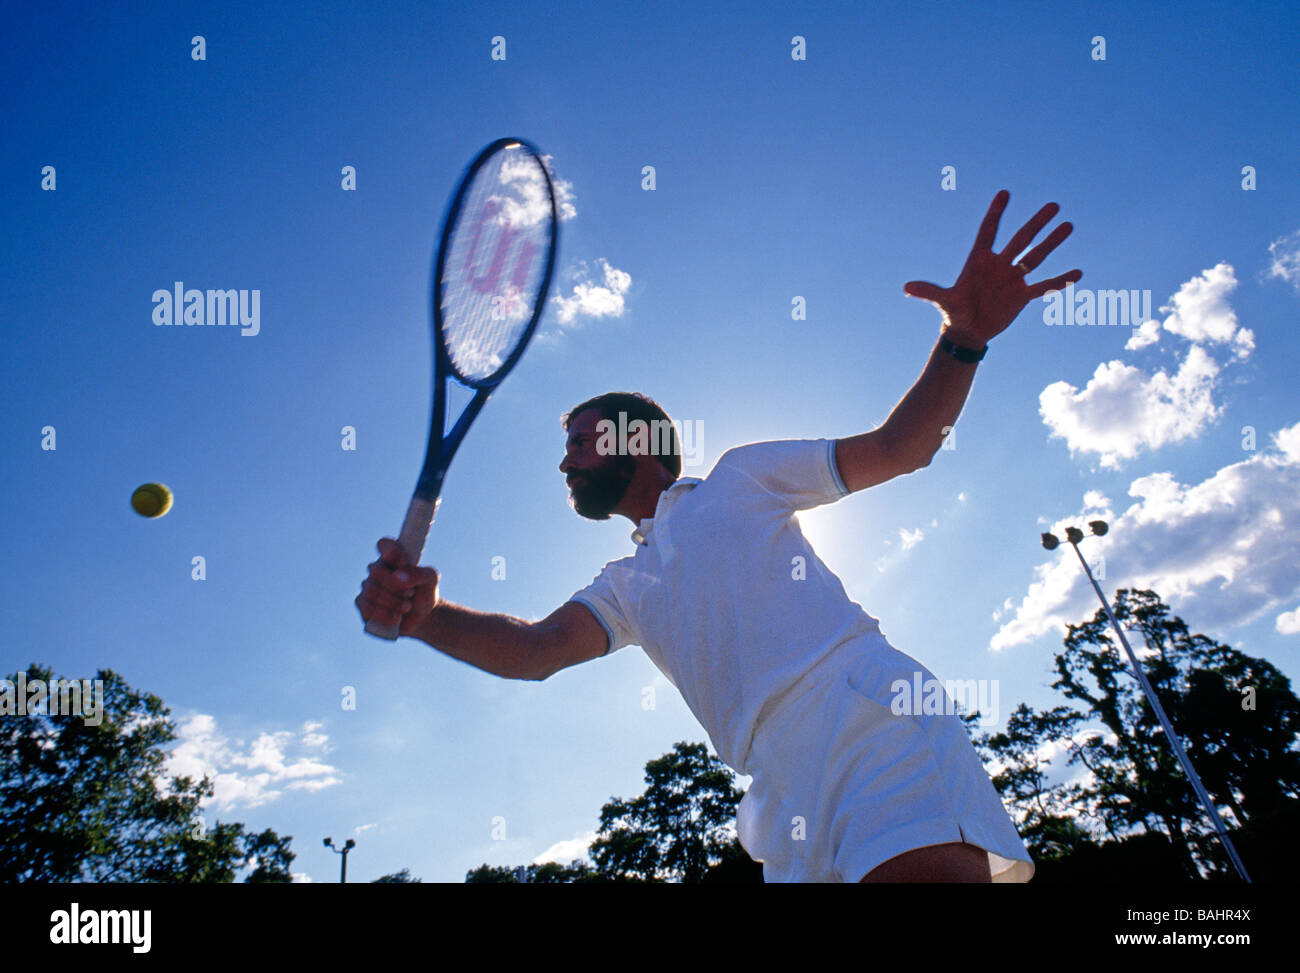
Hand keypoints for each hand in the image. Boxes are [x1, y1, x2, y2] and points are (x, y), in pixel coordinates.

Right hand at [356, 538, 440, 638]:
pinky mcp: (363, 606)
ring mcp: (367, 587)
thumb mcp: (431, 580)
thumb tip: (399, 577)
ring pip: (371, 591)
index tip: (405, 563)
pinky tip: (397, 618)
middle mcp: (376, 569)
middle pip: (376, 571)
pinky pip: (367, 608)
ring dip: (393, 602)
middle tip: (411, 593)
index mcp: (393, 557)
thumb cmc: (425, 592)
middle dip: (396, 586)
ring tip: (407, 607)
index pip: (384, 544)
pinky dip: (385, 615)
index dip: (392, 552)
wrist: (422, 618)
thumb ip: (421, 574)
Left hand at [904, 190, 1081, 347]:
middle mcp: (1000, 264)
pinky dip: (1060, 281)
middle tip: (1054, 205)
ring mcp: (1013, 278)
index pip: (989, 231)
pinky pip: (1044, 286)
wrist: (968, 330)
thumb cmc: (955, 311)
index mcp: (980, 260)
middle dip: (1037, 223)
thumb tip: (905, 288)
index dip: (996, 213)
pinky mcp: (1022, 295)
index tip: (1004, 193)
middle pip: (1021, 239)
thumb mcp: (943, 301)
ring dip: (1052, 243)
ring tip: (1069, 226)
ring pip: (1036, 257)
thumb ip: (929, 291)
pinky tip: (1078, 273)